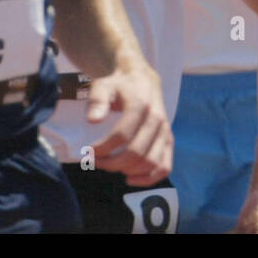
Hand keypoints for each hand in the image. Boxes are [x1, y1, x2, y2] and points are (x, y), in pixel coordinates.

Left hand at [87, 63, 171, 186]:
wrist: (140, 78)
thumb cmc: (118, 84)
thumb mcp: (103, 85)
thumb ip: (97, 100)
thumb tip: (93, 120)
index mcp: (140, 104)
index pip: (122, 135)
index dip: (103, 148)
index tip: (88, 151)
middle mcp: (156, 118)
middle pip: (136, 152)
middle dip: (112, 163)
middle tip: (95, 161)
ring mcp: (164, 130)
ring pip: (151, 162)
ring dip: (127, 170)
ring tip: (110, 166)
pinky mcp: (168, 140)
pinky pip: (165, 166)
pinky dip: (149, 178)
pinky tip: (130, 179)